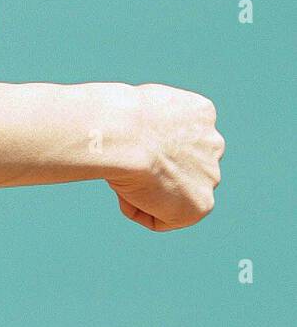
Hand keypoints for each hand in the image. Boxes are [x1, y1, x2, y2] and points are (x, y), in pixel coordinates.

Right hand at [105, 84, 224, 230]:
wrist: (123, 133)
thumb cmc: (114, 114)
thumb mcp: (134, 108)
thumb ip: (146, 125)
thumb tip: (133, 143)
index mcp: (199, 112)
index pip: (178, 134)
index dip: (146, 141)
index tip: (124, 141)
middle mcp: (212, 143)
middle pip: (182, 165)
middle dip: (154, 168)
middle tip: (122, 163)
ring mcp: (210, 174)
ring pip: (173, 192)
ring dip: (146, 189)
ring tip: (120, 175)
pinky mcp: (202, 204)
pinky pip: (164, 218)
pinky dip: (139, 209)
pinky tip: (124, 189)